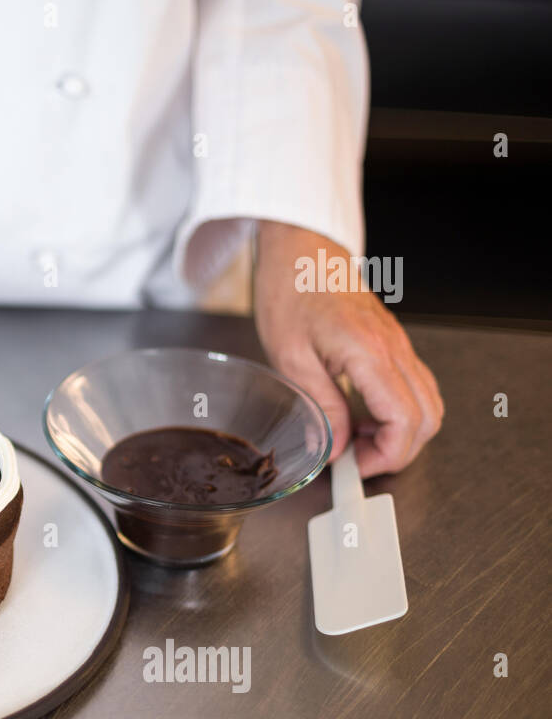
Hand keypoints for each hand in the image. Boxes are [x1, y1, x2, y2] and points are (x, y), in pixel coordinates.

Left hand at [253, 221, 443, 476]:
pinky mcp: (393, 344)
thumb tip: (335, 448)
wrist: (302, 251)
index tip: (353, 467)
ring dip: (400, 433)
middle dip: (399, 451)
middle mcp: (395, 349)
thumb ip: (320, 405)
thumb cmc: (291, 292)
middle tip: (355, 462)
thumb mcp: (290, 357)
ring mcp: (399, 345)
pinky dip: (397, 412)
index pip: (405, 420)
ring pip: (428, 403)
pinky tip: (361, 418)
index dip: (386, 456)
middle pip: (428, 418)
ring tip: (355, 441)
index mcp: (370, 353)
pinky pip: (413, 386)